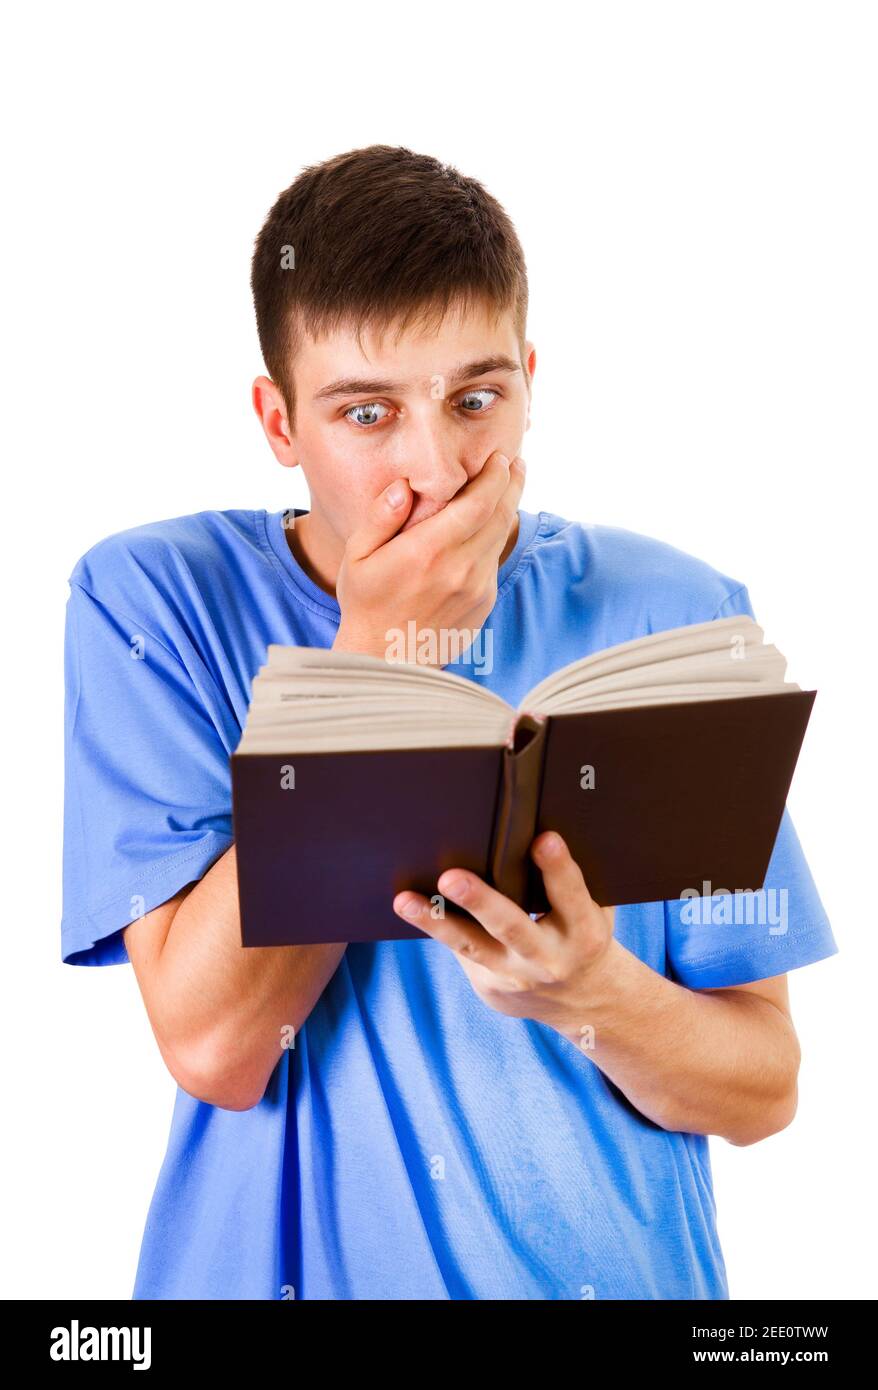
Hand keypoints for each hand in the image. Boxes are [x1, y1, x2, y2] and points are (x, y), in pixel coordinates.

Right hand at [333, 450, 525, 662]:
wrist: (386, 660)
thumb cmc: (366, 604)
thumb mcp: (357, 558)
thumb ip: (380, 517)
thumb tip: (403, 486)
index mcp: (428, 551)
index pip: (478, 502)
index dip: (495, 475)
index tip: (499, 457)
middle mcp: (460, 568)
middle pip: (500, 514)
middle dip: (511, 483)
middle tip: (515, 462)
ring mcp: (477, 588)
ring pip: (501, 537)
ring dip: (508, 507)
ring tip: (508, 485)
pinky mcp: (484, 602)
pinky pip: (494, 560)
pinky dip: (495, 537)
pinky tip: (488, 526)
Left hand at [392, 831, 615, 1032]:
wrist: (580, 999)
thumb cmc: (581, 931)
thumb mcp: (593, 910)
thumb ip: (569, 882)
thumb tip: (534, 825)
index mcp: (584, 932)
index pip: (571, 896)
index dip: (558, 868)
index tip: (542, 838)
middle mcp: (548, 957)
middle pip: (511, 926)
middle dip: (480, 902)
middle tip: (451, 877)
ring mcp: (515, 975)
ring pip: (471, 945)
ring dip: (435, 922)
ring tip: (405, 900)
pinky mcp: (488, 985)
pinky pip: (460, 950)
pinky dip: (435, 926)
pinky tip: (409, 905)